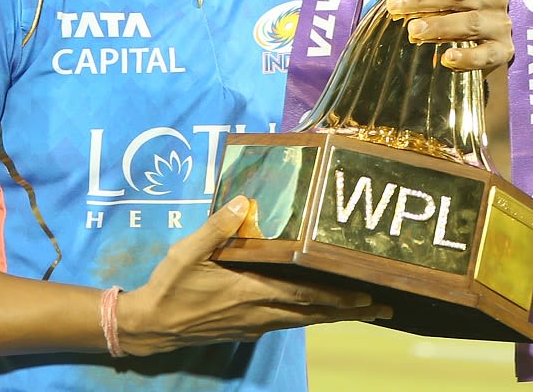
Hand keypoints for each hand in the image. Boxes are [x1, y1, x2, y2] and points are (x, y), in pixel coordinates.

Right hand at [115, 196, 390, 353]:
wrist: (150, 326)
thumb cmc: (171, 287)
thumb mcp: (188, 251)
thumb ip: (218, 227)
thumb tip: (244, 202)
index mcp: (251, 292)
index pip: (303, 296)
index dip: (336, 297)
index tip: (365, 296)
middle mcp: (259, 312)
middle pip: (313, 313)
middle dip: (349, 310)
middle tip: (381, 308)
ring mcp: (254, 324)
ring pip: (302, 320)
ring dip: (333, 315)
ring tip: (361, 311)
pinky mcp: (246, 330)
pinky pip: (286, 323)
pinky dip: (308, 317)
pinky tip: (315, 311)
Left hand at [377, 0, 513, 71]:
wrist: (480, 50)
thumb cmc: (453, 13)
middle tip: (394, 7)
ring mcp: (501, 23)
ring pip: (471, 21)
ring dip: (440, 26)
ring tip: (414, 31)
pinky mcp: (504, 51)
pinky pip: (487, 54)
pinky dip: (468, 57)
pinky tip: (447, 58)